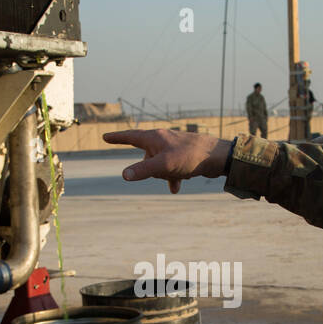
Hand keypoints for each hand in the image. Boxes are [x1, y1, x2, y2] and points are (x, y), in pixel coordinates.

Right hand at [103, 128, 231, 193]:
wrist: (217, 156)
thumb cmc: (190, 156)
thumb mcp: (163, 165)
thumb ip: (142, 170)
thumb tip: (124, 175)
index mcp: (154, 138)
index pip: (130, 137)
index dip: (117, 138)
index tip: (105, 137)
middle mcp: (162, 140)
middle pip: (145, 157)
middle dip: (151, 169)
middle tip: (166, 171)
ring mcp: (172, 148)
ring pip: (158, 165)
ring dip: (164, 175)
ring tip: (176, 177)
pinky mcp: (182, 156)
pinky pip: (170, 169)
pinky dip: (172, 177)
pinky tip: (177, 187)